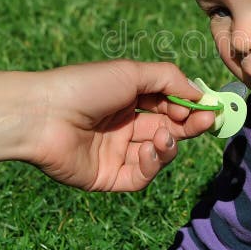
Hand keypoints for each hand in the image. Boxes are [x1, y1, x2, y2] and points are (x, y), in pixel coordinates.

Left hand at [27, 60, 214, 191]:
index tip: (208, 107)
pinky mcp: (107, 176)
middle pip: (168, 129)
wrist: (42, 115)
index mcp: (128, 98)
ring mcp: (116, 152)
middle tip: (206, 122)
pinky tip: (148, 150)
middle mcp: (123, 125)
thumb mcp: (132, 73)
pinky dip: (152, 165)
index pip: (168, 105)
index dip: (189, 107)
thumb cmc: (85, 86)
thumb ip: (169, 79)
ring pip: (157, 154)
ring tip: (163, 135)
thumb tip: (199, 93)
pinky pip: (140, 176)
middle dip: (189, 126)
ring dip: (168, 145)